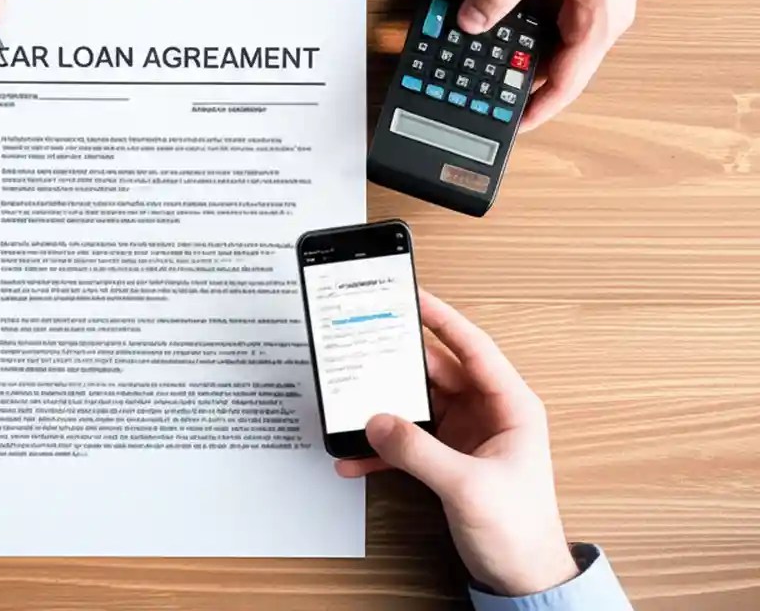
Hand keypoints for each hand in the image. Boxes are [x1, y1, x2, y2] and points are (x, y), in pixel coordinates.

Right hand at [336, 291, 576, 596]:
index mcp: (510, 406)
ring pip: (416, 406)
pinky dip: (380, 449)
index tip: (412, 296)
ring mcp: (465, 436)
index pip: (473, 347)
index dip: (442, 318)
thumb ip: (419, 451)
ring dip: (383, 411)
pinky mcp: (446, 460)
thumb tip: (378, 421)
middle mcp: (487, 414)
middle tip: (362, 345)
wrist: (521, 576)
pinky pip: (407, 441)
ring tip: (349, 403)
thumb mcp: (468, 486)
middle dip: (396, 365)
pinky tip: (354, 456)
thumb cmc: (520, 529)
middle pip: (435, 374)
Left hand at [458, 0, 661, 129]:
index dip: (535, 112)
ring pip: (551, 38)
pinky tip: (499, 17)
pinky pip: (550, 12)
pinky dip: (523, 19)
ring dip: (518, 47)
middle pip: (555, 65)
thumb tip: (472, 22)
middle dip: (518, 78)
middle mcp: (601, 15)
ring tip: (481, 58)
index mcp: (602, 22)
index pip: (565, 86)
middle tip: (480, 92)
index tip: (507, 128)